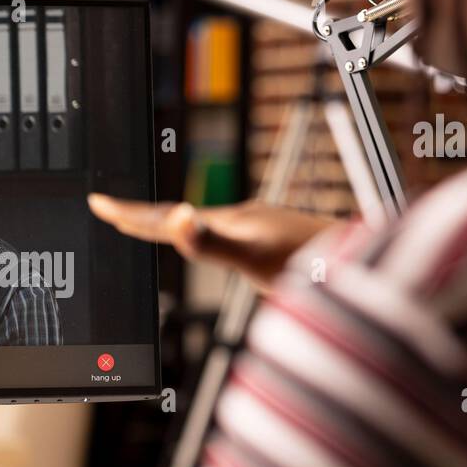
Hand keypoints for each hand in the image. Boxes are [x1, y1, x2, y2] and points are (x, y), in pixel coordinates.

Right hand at [87, 194, 335, 290]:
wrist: (369, 262)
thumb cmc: (315, 263)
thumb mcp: (254, 256)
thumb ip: (211, 242)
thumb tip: (176, 217)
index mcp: (227, 224)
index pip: (166, 218)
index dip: (130, 214)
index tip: (98, 203)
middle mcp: (240, 223)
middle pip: (179, 218)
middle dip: (140, 216)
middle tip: (108, 209)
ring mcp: (257, 232)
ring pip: (202, 227)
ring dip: (169, 226)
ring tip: (149, 223)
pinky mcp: (273, 246)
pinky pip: (223, 238)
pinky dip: (201, 238)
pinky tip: (214, 242)